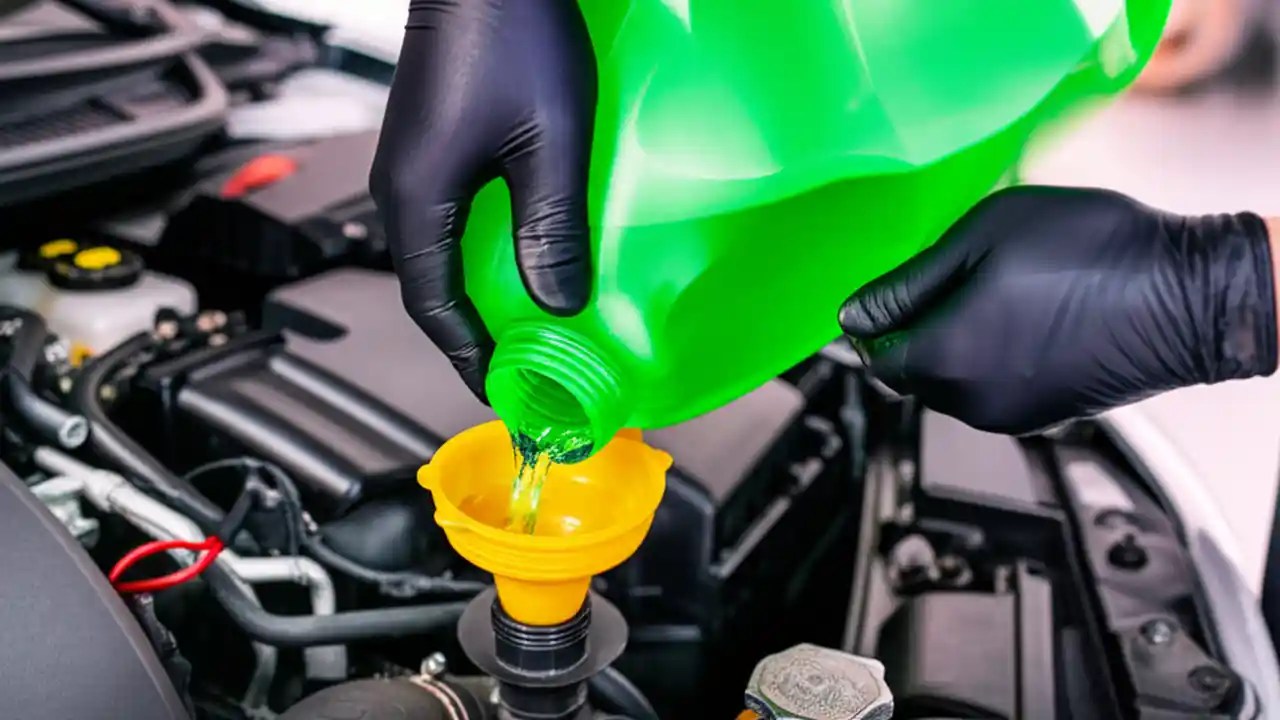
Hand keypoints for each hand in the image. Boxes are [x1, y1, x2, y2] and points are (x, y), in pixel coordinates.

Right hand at [371, 0, 596, 399]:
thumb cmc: (511, 32)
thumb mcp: (549, 142)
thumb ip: (552, 228)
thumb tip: (559, 305)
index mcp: (417, 198)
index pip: (434, 307)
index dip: (469, 357)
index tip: (504, 394)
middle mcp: (402, 187)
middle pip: (432, 288)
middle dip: (474, 336)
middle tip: (521, 369)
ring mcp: (413, 163)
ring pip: (441, 256)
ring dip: (480, 296)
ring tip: (526, 325)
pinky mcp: (432, 142)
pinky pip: (451, 221)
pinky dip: (482, 255)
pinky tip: (522, 258)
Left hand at [839, 186, 1277, 433]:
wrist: (1189, 293)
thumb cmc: (1091, 254)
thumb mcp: (981, 238)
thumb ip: (908, 283)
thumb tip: (854, 313)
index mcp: (944, 359)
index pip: (871, 357)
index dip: (872, 322)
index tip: (889, 291)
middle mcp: (969, 402)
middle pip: (909, 374)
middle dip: (915, 330)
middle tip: (950, 277)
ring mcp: (1009, 414)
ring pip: (950, 383)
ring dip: (955, 342)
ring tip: (996, 289)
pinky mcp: (1044, 415)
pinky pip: (991, 389)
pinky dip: (991, 357)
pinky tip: (1024, 314)